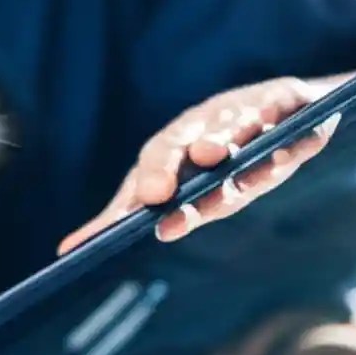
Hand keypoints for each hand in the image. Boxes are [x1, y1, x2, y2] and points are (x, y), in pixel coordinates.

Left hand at [59, 75, 347, 254]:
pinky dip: (285, 125)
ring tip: (215, 156)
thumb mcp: (168, 180)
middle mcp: (208, 125)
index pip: (155, 160)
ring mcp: (250, 113)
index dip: (148, 181)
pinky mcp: (290, 104)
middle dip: (173, 164)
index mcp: (178, 142)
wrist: (287, 105)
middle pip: (188, 143)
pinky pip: (288, 116)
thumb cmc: (214, 154)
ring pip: (236, 127)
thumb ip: (121, 214)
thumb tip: (65, 250)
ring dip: (226, 139)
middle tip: (158, 191)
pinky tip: (280, 138)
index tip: (141, 207)